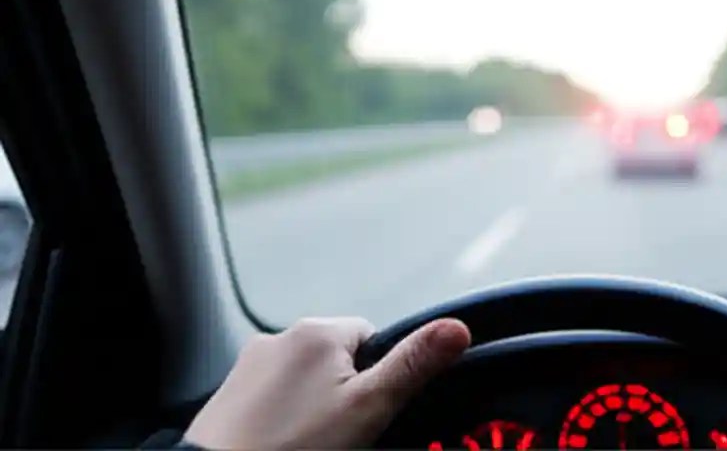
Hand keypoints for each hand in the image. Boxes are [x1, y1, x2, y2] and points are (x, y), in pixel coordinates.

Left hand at [185, 316, 470, 449]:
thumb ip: (413, 364)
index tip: (370, 411)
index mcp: (317, 331)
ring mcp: (248, 368)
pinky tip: (285, 444)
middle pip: (338, 360)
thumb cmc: (295, 448)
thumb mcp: (369, 409)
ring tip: (311, 443)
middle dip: (346, 393)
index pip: (373, 338)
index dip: (380, 378)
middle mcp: (278, 338)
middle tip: (341, 435)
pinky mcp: (228, 397)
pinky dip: (282, 420)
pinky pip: (272, 401)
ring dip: (313, 407)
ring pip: (304, 383)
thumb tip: (458, 327)